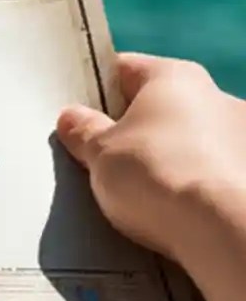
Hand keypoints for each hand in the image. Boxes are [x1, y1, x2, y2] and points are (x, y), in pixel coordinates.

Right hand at [56, 52, 245, 300]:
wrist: (222, 230)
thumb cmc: (155, 173)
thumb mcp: (99, 152)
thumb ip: (83, 131)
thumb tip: (73, 118)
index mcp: (176, 76)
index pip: (123, 70)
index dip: (94, 91)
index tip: (78, 117)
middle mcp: (216, 96)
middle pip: (158, 105)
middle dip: (131, 129)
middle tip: (101, 157)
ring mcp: (241, 136)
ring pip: (186, 139)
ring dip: (164, 156)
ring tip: (136, 189)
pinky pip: (207, 171)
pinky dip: (188, 182)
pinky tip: (168, 206)